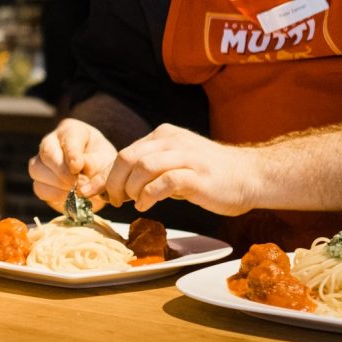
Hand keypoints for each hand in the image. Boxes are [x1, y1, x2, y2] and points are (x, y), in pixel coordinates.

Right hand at [29, 118, 117, 212]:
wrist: (99, 180)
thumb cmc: (103, 164)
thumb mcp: (105, 161)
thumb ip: (94, 166)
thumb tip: (80, 181)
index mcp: (71, 130)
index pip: (67, 139)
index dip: (71, 154)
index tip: (78, 167)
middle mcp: (51, 141)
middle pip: (47, 152)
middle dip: (62, 171)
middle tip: (79, 185)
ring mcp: (41, 160)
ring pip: (37, 169)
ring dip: (57, 184)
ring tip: (76, 192)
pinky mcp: (40, 180)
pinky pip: (39, 187)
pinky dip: (54, 195)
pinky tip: (69, 198)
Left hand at [105, 123, 260, 215]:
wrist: (251, 176)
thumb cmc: (211, 176)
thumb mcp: (175, 166)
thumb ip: (150, 172)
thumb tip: (117, 188)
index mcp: (163, 136)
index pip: (124, 153)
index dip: (105, 174)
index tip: (90, 192)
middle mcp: (171, 141)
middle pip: (127, 157)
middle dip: (113, 181)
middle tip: (113, 201)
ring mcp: (185, 156)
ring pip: (142, 167)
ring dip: (131, 188)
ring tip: (133, 202)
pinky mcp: (197, 174)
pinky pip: (164, 181)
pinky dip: (149, 195)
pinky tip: (146, 205)